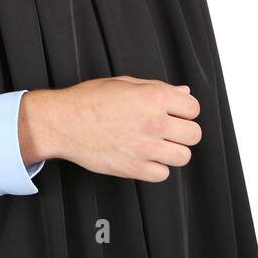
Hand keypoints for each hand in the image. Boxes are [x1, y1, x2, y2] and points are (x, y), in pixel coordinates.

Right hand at [23, 76, 201, 181]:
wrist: (63, 122)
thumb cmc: (88, 99)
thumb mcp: (123, 83)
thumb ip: (156, 88)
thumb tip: (183, 93)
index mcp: (153, 97)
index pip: (193, 108)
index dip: (184, 109)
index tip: (174, 112)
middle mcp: (154, 122)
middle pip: (194, 134)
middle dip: (183, 131)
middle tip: (168, 129)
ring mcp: (146, 147)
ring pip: (183, 156)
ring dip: (173, 151)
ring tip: (157, 144)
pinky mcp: (135, 168)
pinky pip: (163, 174)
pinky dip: (156, 168)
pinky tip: (144, 157)